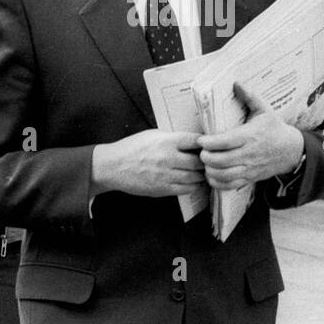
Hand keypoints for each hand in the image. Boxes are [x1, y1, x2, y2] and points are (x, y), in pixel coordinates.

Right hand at [90, 130, 205, 197]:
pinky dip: (193, 186)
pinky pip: (185, 189)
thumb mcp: (152, 135)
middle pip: (199, 161)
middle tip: (209, 161)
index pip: (195, 140)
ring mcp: (166, 175)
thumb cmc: (132, 148)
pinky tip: (194, 182)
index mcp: (166, 141)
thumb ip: (172, 137)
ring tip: (203, 172)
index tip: (208, 144)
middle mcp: (168, 158)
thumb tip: (191, 139)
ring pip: (195, 177)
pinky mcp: (163, 189)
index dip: (205, 142)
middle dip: (206, 161)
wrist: (113, 167)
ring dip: (201, 175)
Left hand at [196, 83, 303, 191]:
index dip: (208, 143)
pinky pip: (229, 185)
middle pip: (220, 160)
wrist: (291, 151)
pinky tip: (212, 174)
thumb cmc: (275, 129)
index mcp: (250, 136)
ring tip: (206, 162)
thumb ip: (249, 97)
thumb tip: (236, 83)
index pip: (224, 142)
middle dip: (205, 157)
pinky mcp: (249, 178)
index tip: (201, 140)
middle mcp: (248, 154)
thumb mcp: (264, 110)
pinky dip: (217, 182)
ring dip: (209, 170)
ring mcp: (249, 168)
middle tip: (201, 151)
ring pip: (223, 175)